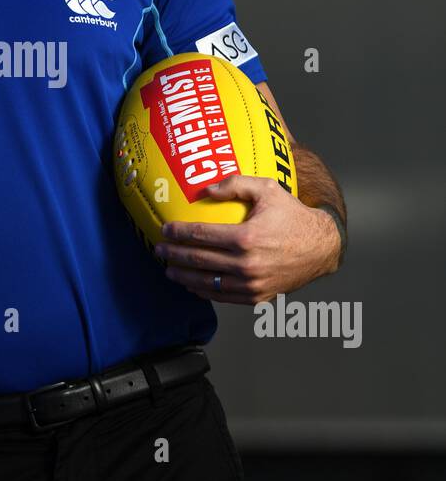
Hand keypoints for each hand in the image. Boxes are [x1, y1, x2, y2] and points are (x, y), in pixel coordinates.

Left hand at [152, 174, 341, 304]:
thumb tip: (206, 190)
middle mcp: (247, 264)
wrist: (321, 247)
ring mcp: (252, 284)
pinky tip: (192, 284)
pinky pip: (223, 296)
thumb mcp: (268, 189)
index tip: (164, 229)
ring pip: (207, 283)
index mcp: (246, 237)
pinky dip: (204, 291)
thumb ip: (236, 183)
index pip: (201, 235)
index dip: (178, 233)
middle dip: (173, 255)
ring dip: (183, 277)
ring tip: (169, 269)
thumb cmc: (292, 215)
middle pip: (199, 260)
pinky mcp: (257, 296)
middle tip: (158, 250)